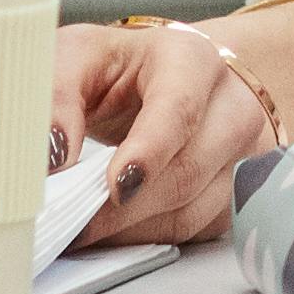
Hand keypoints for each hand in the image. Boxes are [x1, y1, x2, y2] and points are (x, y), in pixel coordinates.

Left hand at [54, 19, 289, 247]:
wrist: (173, 78)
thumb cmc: (125, 67)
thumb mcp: (81, 56)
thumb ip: (58, 93)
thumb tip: (53, 154)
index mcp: (192, 61)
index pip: (180, 110)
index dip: (149, 152)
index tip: (114, 185)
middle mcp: (229, 106)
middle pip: (186, 170)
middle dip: (124, 208)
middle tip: (74, 222)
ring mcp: (240, 154)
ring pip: (191, 209)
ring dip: (131, 229)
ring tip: (83, 229)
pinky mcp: (235, 193)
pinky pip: (192, 230)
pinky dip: (145, 237)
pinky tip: (112, 231)